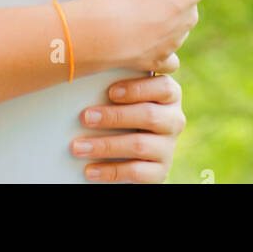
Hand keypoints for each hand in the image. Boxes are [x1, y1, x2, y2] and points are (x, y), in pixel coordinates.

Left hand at [70, 72, 185, 183]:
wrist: (130, 150)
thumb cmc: (122, 110)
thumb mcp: (126, 96)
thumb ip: (118, 86)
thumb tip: (88, 79)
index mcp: (169, 94)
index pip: (163, 87)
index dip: (137, 89)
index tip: (111, 92)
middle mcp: (174, 120)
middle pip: (149, 115)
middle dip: (114, 116)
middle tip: (85, 117)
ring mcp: (168, 148)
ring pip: (139, 145)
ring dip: (105, 146)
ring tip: (78, 147)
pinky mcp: (160, 172)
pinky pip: (136, 172)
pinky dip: (110, 171)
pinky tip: (90, 170)